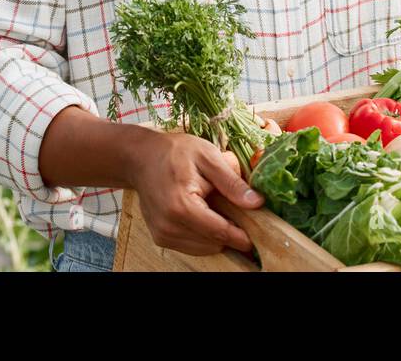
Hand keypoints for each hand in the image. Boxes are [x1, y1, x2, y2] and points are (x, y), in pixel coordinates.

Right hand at [128, 131, 263, 256]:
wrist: (142, 157)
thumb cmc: (176, 152)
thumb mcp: (208, 157)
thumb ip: (231, 182)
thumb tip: (257, 203)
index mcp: (181, 206)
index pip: (219, 232)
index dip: (241, 237)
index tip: (258, 238)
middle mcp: (168, 226)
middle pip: (213, 244)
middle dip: (229, 232)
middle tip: (238, 213)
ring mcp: (162, 234)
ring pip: (203, 248)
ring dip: (215, 235)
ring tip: (216, 209)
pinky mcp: (160, 238)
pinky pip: (191, 246)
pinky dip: (202, 235)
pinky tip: (203, 214)